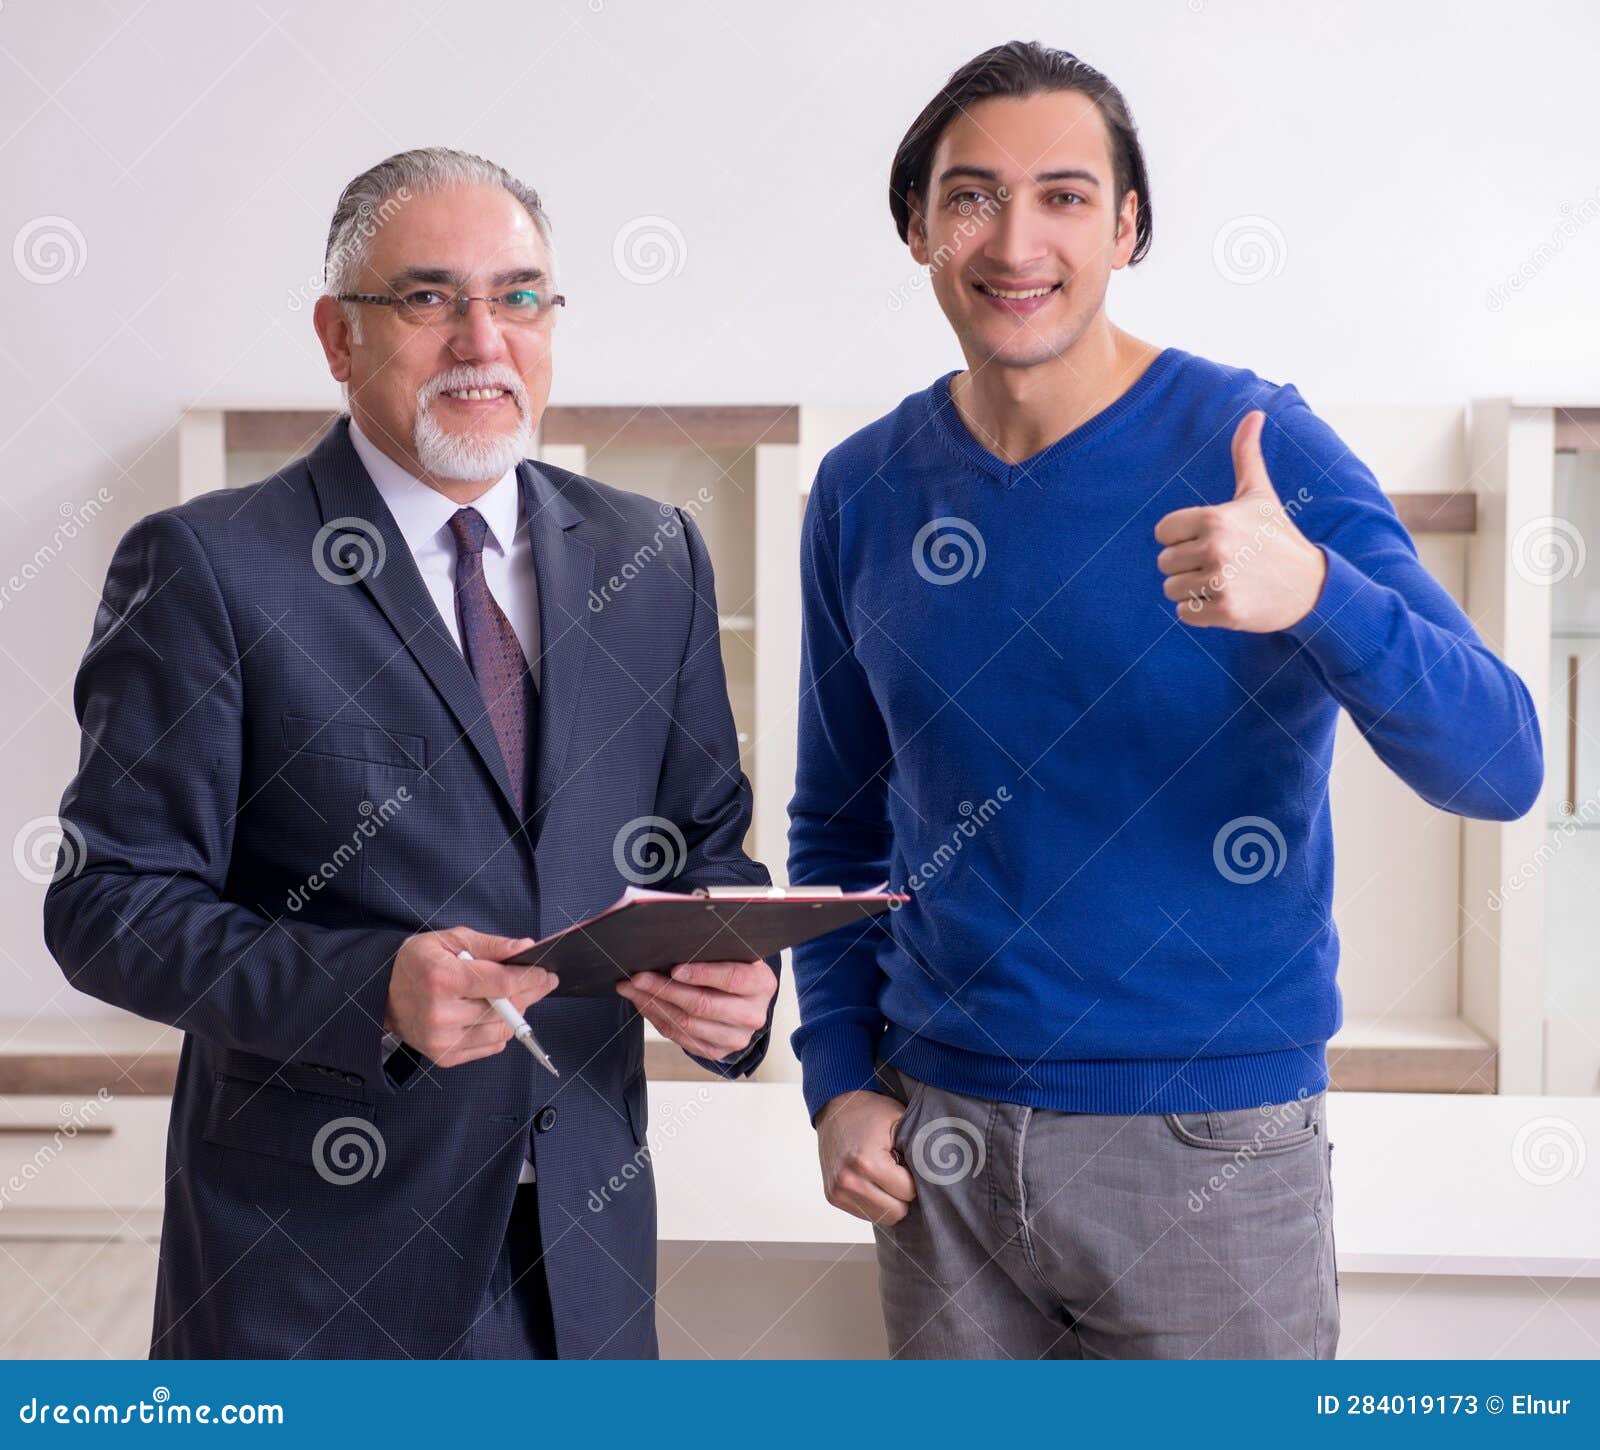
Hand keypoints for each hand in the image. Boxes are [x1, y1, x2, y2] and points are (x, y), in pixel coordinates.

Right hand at [385, 927, 558, 1068]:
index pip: (501, 984)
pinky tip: (493, 1014)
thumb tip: (525, 948)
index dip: (530, 978)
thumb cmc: (419, 962)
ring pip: (500, 1032)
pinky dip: (499, 1031)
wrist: (382, 991)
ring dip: (516, 1014)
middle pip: (504, 1010)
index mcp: (443, 979)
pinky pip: (489, 1047)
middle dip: (528, 994)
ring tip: (516, 997)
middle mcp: (440, 1013)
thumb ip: (492, 945)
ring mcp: (441, 1039)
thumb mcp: (452, 939)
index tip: (546, 973)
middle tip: (540, 982)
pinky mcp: (443, 1056)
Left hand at [616, 959, 775, 1061]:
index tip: (674, 968)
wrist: (745, 1002)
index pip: (732, 978)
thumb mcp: (734, 954)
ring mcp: (736, 1037)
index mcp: (761, 984)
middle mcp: (752, 1014)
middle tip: (638, 977)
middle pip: (703, 1005)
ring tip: (632, 989)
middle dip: (665, 989)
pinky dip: (657, 1018)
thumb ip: (713, 950)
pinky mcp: (717, 1052)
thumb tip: (671, 945)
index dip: (702, 974)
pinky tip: (643, 1003)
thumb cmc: (734, 969)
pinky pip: (681, 1038)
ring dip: (653, 1005)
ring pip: (687, 1024)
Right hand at [816, 1090, 916, 1225]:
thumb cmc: (871, 1112)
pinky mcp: (833, 1197)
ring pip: (882, 1217)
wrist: (836, 1106)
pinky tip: (871, 1179)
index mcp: (866, 1163)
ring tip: (884, 1174)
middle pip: (895, 1211)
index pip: (908, 1193)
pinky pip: (866, 1214)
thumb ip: (920, 1149)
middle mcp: (848, 1181)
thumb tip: (940, 1177)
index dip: (912, 1177)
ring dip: (888, 1199)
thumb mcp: (901, 1121)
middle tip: (897, 1170)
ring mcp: (837, 1191)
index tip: (905, 1161)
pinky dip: (874, 1201)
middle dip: (902, 1193)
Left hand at [1154, 409, 1326, 630]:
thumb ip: (1247, 455)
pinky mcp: (1225, 611)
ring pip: (1171, 590)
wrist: (1312, 587)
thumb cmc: (1278, 537)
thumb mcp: (1260, 495)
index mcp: (1214, 518)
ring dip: (1192, 590)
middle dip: (1186, 566)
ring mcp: (1220, 581)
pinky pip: (1184, 614)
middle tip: (1221, 564)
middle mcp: (1215, 548)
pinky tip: (1227, 600)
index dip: (1181, 539)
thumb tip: (1254, 413)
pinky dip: (1200, 612)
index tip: (1208, 540)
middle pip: (1165, 563)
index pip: (1162, 533)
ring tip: (1225, 581)